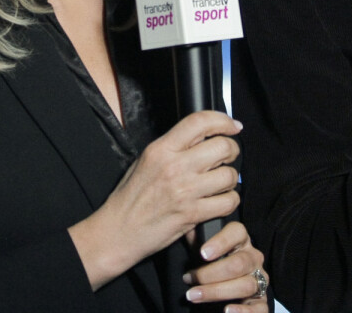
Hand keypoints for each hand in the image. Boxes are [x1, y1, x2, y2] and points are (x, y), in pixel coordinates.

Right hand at [69, 110, 241, 288]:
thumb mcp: (145, 161)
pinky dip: (229, 201)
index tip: (232, 125)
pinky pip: (227, 202)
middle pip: (222, 146)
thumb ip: (172, 147)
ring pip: (229, 175)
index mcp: (160, 149)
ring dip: (230, 179)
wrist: (118, 231)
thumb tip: (202, 137)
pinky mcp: (192, 214)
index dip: (222, 120)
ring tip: (220, 183)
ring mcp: (185, 191)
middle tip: (228, 156)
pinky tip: (220, 201)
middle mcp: (174, 166)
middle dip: (232, 150)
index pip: (199, 122)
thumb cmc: (130, 197)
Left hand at [183, 222, 268, 311]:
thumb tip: (185, 224)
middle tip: (189, 279)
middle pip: (238, 263)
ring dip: (217, 292)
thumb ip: (197, 236)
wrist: (219, 287)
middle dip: (210, 273)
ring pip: (245, 285)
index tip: (202, 253)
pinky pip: (259, 308)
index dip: (221, 242)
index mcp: (240, 241)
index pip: (237, 232)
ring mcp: (259, 280)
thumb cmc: (209, 264)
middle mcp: (252, 259)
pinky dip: (243, 311)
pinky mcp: (260, 302)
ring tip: (194, 296)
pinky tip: (227, 310)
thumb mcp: (201, 248)